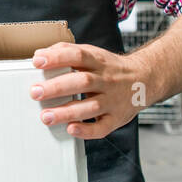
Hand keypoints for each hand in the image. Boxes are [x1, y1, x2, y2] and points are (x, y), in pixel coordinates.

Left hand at [28, 42, 146, 138]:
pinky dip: (87, 130)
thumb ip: (67, 51)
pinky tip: (71, 129)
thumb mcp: (93, 53)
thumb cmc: (110, 68)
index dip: (57, 57)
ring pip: (91, 106)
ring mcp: (113, 100)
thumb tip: (41, 55)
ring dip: (67, 112)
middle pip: (82, 82)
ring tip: (46, 116)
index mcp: (98, 61)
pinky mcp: (116, 118)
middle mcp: (106, 80)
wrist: (145, 79)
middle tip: (35, 92)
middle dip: (57, 87)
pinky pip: (102, 127)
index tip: (37, 61)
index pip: (78, 55)